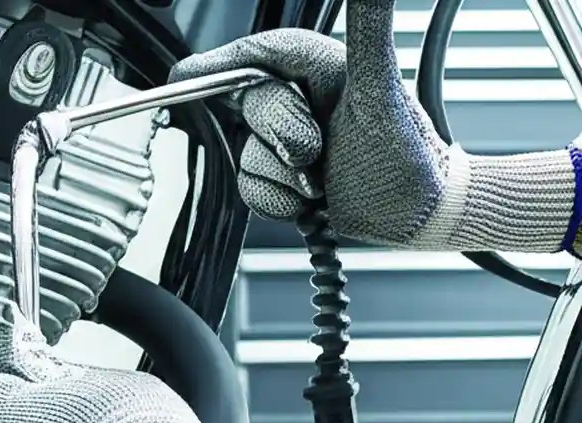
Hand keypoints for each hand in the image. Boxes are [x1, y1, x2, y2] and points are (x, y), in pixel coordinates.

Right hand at [170, 1, 574, 252]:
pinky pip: (249, 186)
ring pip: (246, 151)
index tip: (184, 74)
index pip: (259, 53)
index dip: (218, 61)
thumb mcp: (382, 90)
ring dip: (282, 176)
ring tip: (321, 180)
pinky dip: (276, 199)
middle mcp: (302, 101)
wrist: (417, 216)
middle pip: (251, 104)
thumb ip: (370, 28)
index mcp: (323, 68)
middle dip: (280, 136)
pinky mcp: (281, 177)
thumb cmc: (410, 156)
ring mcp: (288, 142)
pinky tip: (307, 199)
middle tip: (315, 151)